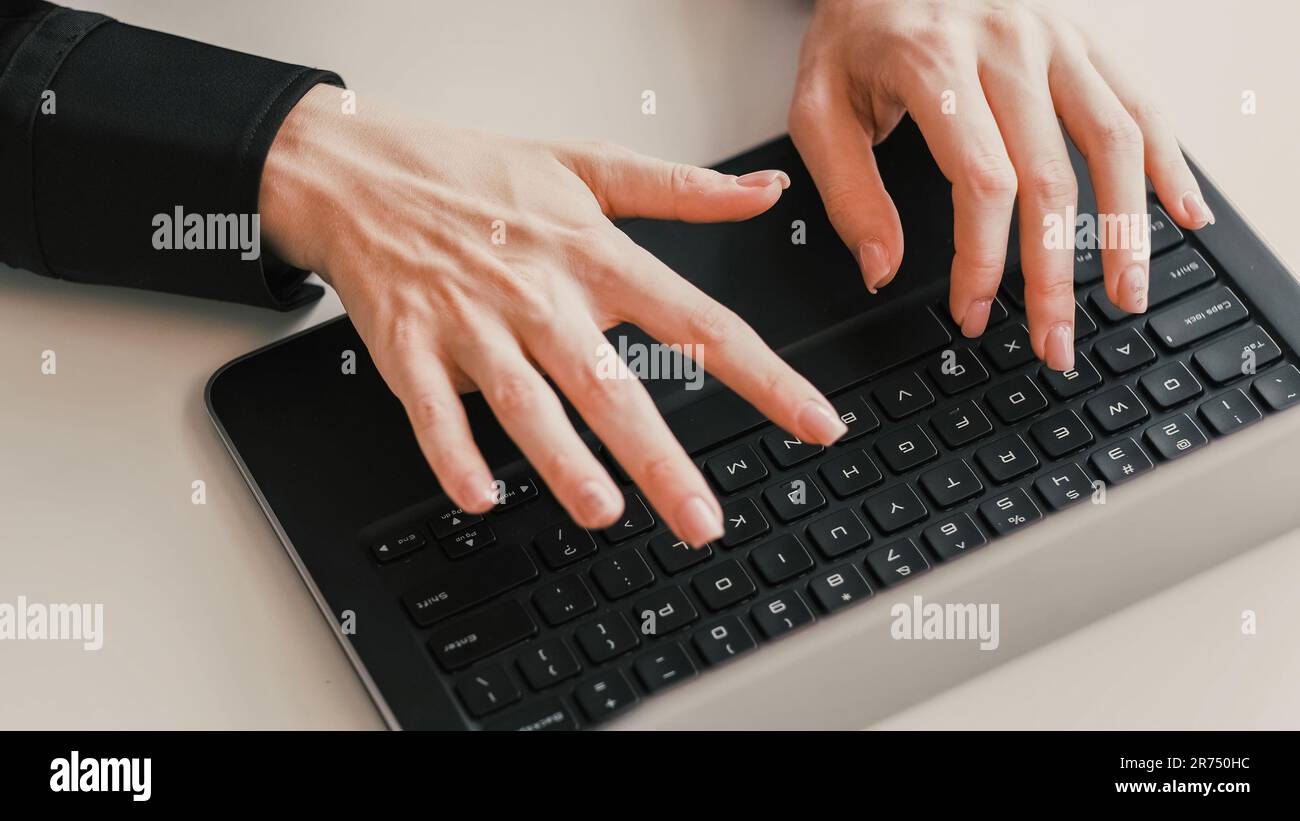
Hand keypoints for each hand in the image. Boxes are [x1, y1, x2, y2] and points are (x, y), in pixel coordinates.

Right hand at [259, 85, 846, 546]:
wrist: (360, 170)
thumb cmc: (475, 174)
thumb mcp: (586, 163)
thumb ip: (681, 189)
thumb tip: (765, 192)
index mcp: (593, 255)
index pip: (698, 321)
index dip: (765, 377)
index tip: (816, 423)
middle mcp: (540, 295)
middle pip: (611, 384)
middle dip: (660, 457)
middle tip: (703, 520)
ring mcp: (473, 324)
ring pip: (525, 402)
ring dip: (564, 460)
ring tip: (603, 512)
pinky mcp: (410, 346)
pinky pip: (433, 408)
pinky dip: (454, 452)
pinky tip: (481, 496)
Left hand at [790, 0, 1214, 370]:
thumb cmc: (856, 33)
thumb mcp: (818, 106)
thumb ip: (847, 191)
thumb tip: (881, 269)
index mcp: (935, 61)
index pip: (980, 180)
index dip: (982, 260)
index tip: (973, 313)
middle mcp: (1007, 43)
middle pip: (1052, 175)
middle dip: (1057, 272)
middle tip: (1057, 341)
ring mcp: (1057, 36)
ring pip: (1114, 139)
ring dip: (1128, 228)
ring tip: (1128, 296)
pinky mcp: (1085, 37)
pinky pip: (1140, 100)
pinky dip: (1169, 161)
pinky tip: (1183, 214)